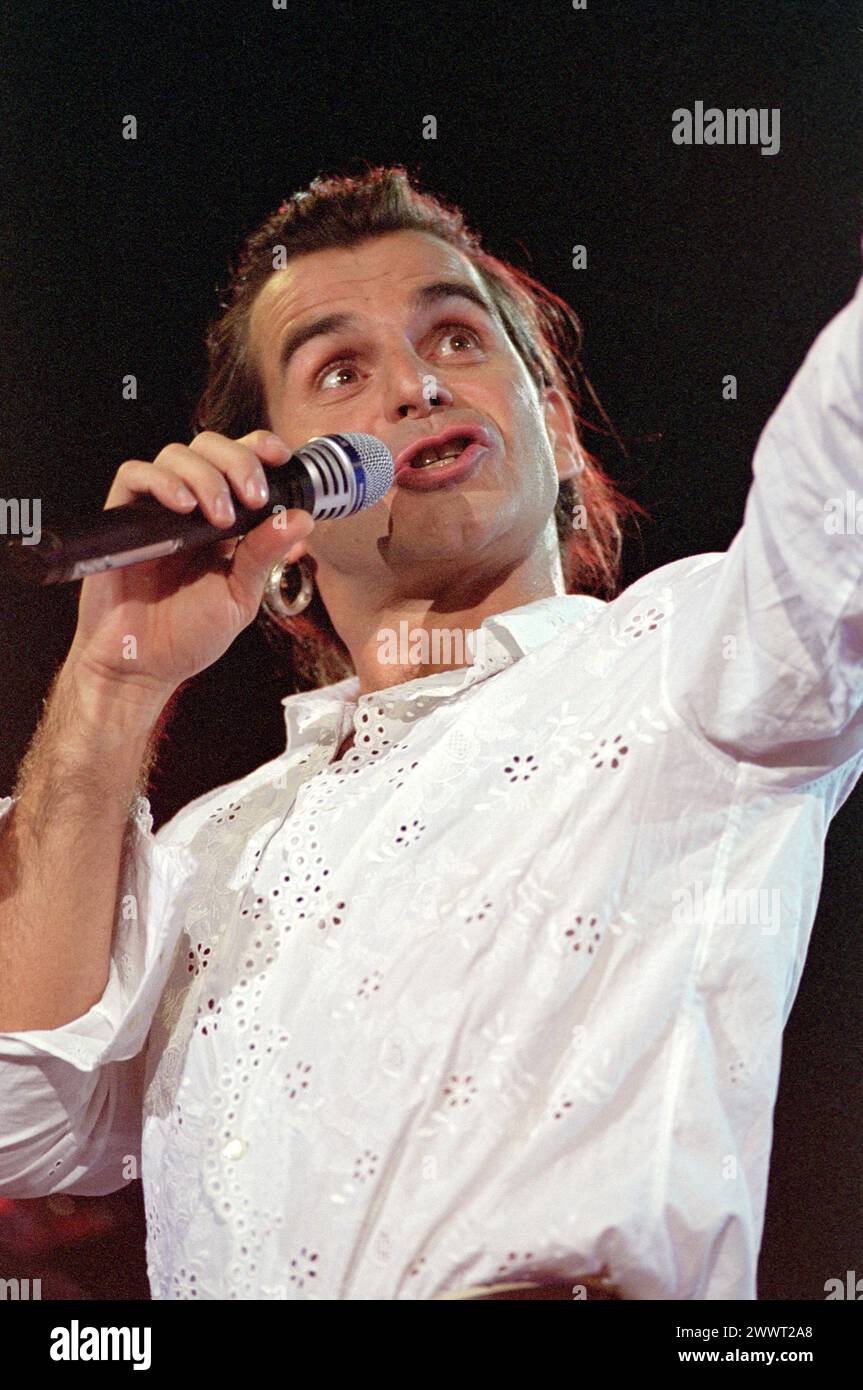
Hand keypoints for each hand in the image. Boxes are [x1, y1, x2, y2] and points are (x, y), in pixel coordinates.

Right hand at [66, 429, 314, 698]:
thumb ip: (265, 554)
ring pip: (176, 454)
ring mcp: (154, 510)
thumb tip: (302, 517)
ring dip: (206, 476)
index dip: (258, 448)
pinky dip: (162, 481)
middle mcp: (189, 507)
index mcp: (222, 521)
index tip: (280, 457)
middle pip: (209, 446)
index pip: (240, 462)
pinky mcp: (121, 517)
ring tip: (218, 517)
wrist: (140, 666)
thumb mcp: (239, 595)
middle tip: (252, 496)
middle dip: (238, 460)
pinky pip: (134, 475)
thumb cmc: (187, 636)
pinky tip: (183, 507)